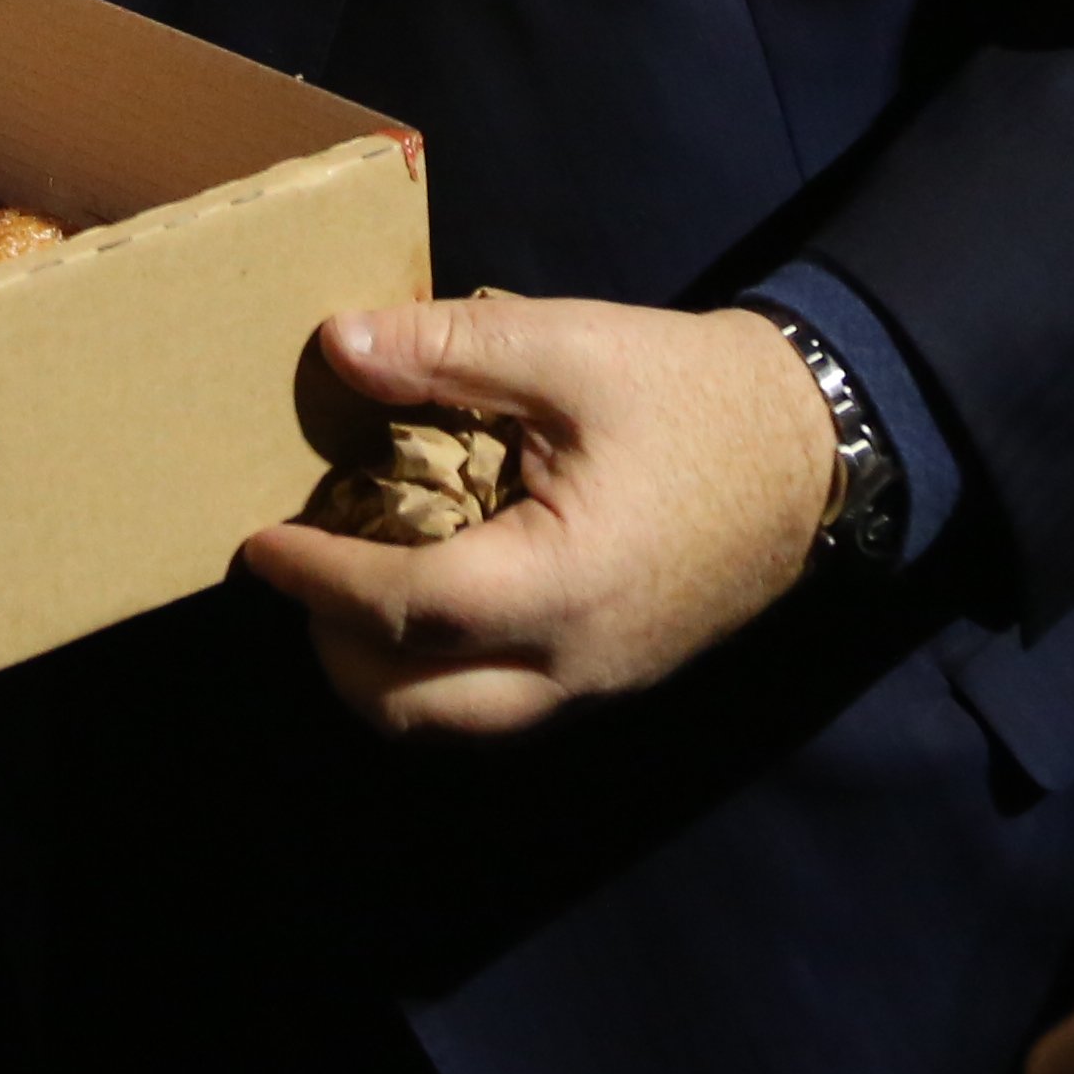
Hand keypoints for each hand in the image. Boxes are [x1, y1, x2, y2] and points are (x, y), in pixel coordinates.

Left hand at [233, 292, 846, 737]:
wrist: (815, 442)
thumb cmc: (695, 393)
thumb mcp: (571, 347)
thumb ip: (448, 352)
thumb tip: (336, 346)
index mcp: (564, 584)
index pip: (407, 609)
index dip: (320, 578)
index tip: (258, 546)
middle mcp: (579, 661)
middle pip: (418, 709)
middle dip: (339, 652)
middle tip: (302, 574)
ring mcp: (602, 683)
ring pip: (460, 727)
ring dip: (388, 678)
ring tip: (353, 594)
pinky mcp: (616, 677)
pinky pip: (505, 706)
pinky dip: (443, 674)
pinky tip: (429, 599)